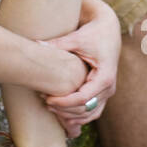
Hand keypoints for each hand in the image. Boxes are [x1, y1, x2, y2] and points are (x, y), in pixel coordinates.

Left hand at [43, 0, 120, 136]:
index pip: (83, 98)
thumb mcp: (77, 38)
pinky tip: (61, 112)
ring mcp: (107, 92)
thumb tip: (36, 44)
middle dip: (64, 109)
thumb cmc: (93, 34)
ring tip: (50, 107)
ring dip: (70, 115)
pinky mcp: (103, 93)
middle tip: (45, 102)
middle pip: (85, 109)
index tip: (47, 98)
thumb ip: (58, 44)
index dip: (64, 102)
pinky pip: (92, 111)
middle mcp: (109, 88)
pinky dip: (78, 115)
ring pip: (90, 114)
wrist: (108, 31)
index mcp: (105, 77)